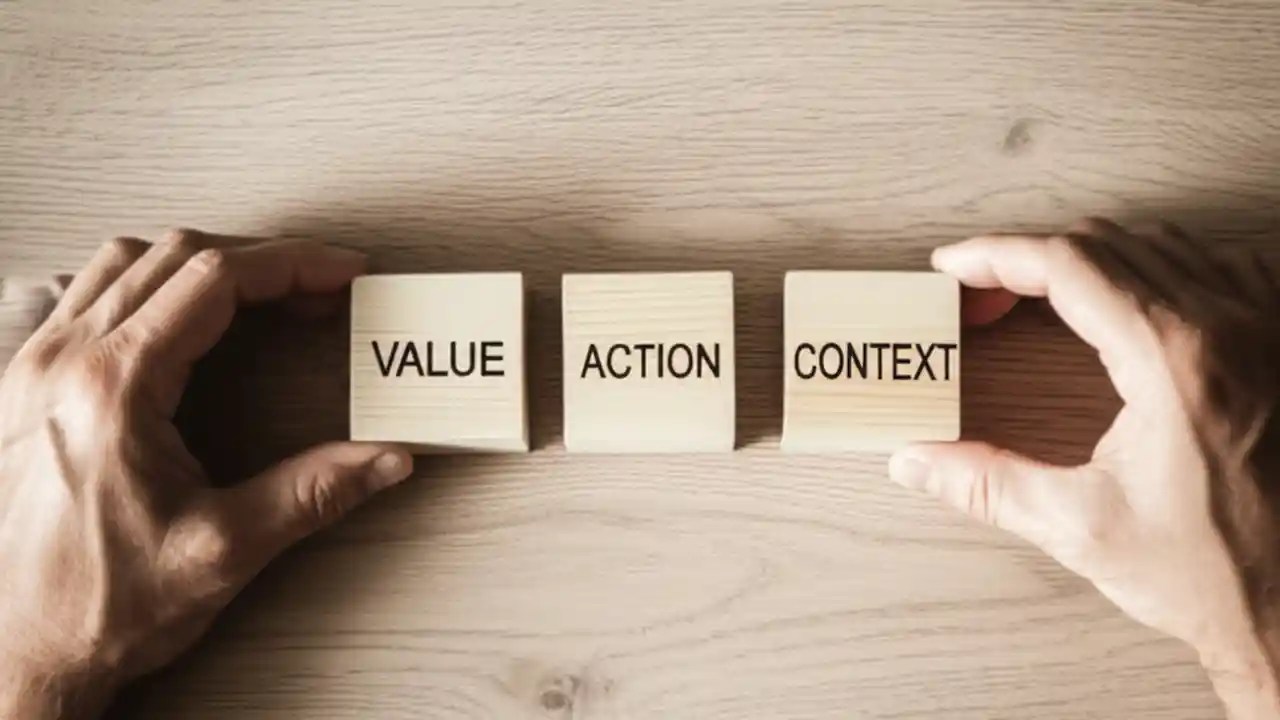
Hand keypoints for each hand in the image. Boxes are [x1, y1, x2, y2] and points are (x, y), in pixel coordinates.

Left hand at [0, 230, 413, 718]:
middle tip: (322, 291)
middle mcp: (65, 361)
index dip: (293, 265)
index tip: (344, 273)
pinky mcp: (24, 386)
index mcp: (114, 387)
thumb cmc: (102, 604)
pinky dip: (148, 284)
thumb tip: (389, 459)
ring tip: (263, 296)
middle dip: (262, 261)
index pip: (215, 279)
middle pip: (175, 256)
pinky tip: (182, 318)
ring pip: (125, 262)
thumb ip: (313, 494)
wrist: (17, 651)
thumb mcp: (224, 550)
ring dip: (202, 264)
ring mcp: (35, 368)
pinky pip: (86, 293)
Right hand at [890, 219, 1279, 718]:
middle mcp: (1229, 324)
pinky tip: (1129, 304)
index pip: (1068, 265)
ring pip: (1161, 245)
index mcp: (1173, 361)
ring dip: (1090, 259)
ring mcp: (1268, 324)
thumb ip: (987, 485)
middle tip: (979, 297)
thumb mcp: (1082, 530)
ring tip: (1038, 295)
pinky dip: (1155, 270)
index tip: (952, 266)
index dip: (997, 255)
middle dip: (1029, 259)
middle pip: (1106, 244)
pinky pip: (1217, 263)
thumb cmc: (1219, 574)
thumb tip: (916, 461)